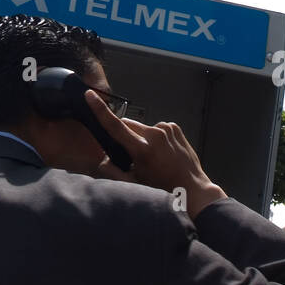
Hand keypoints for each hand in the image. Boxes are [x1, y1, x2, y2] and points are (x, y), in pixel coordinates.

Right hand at [84, 89, 226, 215]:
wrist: (193, 189)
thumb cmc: (163, 190)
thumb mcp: (134, 185)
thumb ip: (112, 172)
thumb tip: (102, 159)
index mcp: (143, 150)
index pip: (116, 126)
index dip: (100, 110)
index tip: (90, 95)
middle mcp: (155, 135)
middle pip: (128, 126)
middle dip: (125, 136)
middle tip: (133, 157)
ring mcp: (167, 129)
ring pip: (142, 128)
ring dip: (140, 138)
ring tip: (152, 158)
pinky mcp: (174, 127)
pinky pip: (155, 128)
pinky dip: (153, 137)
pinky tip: (162, 153)